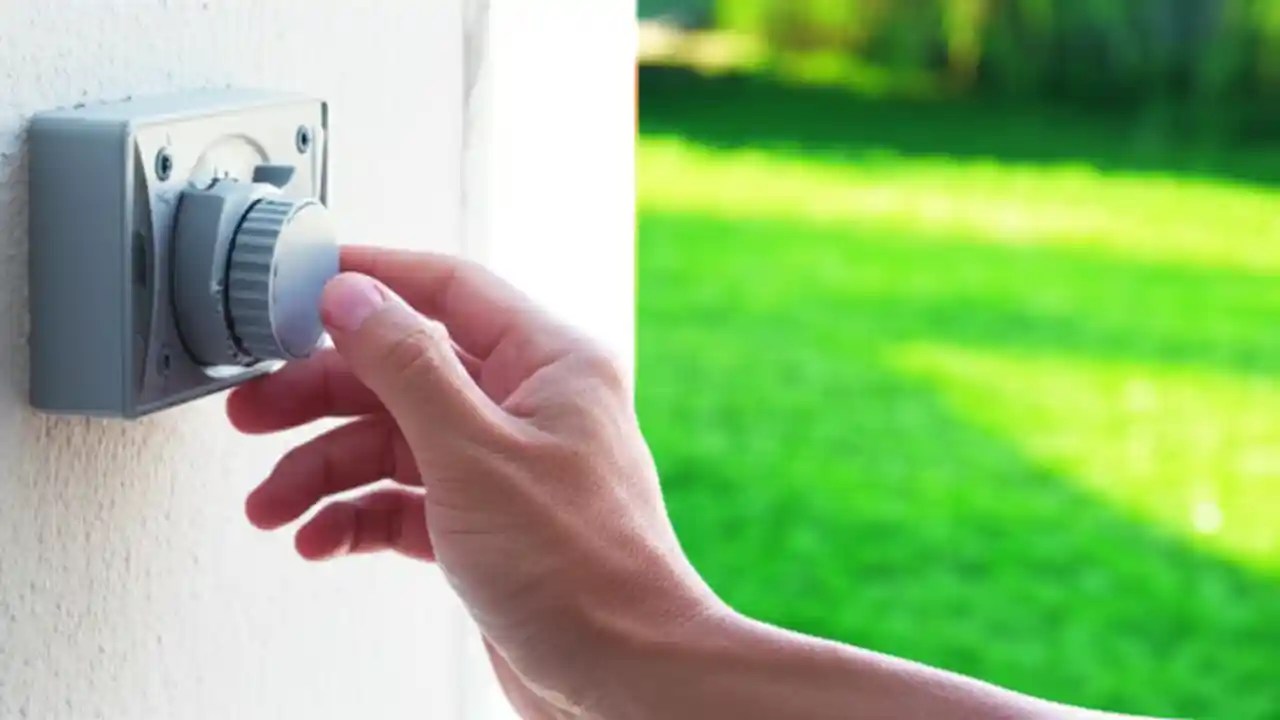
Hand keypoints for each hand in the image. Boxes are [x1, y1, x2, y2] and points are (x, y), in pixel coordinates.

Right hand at [228, 247, 719, 714]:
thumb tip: (352, 295)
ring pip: (394, 441)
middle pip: (405, 370)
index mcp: (549, 362)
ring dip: (325, 469)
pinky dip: (358, 517)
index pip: (449, 290)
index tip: (300, 286)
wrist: (624, 677)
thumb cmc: (581, 568)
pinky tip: (320, 540)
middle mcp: (528, 405)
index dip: (373, 279)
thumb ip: (406, 367)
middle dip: (324, 394)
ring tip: (270, 506)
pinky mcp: (486, 524)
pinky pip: (406, 501)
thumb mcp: (474, 453)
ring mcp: (505, 466)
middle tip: (253, 412)